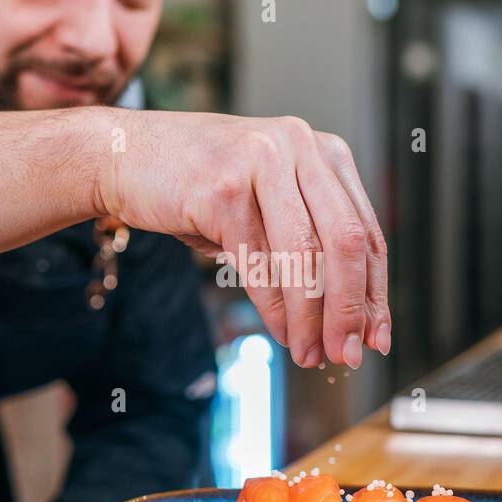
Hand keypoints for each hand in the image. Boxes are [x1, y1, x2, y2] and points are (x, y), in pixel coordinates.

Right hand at [93, 109, 390, 369]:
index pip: (366, 232)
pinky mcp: (222, 188)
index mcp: (323, 152)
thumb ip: (309, 240)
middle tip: (349, 354)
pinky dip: (274, 308)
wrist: (122, 155)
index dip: (376, 292)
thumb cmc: (198, 187)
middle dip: (351, 310)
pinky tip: (281, 333)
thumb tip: (350, 317)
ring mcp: (261, 162)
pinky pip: (260, 263)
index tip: (378, 337)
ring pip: (304, 257)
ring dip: (311, 318)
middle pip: (345, 243)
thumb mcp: (268, 202)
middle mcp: (299, 147)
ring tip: (311, 354)